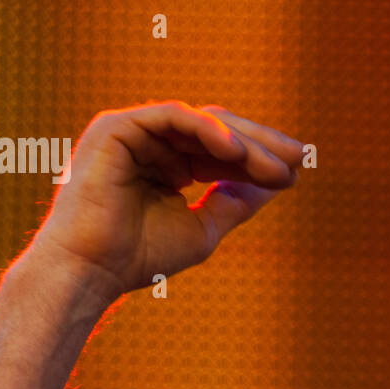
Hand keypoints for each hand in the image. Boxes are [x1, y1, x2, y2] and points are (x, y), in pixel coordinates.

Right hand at [26, 100, 301, 304]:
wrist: (89, 272)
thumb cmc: (139, 257)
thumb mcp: (202, 227)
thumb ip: (234, 201)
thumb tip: (275, 183)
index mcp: (165, 165)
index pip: (220, 152)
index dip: (259, 159)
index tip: (297, 171)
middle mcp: (148, 144)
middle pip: (215, 131)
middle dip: (260, 144)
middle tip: (300, 157)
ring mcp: (131, 132)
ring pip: (200, 123)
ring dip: (243, 142)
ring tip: (276, 165)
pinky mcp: (117, 127)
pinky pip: (173, 117)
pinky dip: (207, 130)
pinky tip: (237, 151)